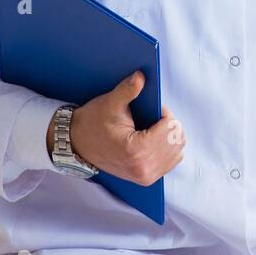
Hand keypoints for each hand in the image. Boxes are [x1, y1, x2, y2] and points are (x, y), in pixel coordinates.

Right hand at [48, 70, 184, 185]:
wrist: (77, 144)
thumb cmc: (93, 123)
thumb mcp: (110, 103)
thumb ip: (128, 90)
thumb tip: (141, 76)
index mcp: (136, 151)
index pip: (171, 127)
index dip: (163, 113)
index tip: (151, 109)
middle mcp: (144, 168)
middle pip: (177, 138)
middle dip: (168, 124)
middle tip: (150, 118)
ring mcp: (146, 176)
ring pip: (178, 148)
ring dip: (169, 135)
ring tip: (151, 129)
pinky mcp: (147, 179)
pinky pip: (173, 159)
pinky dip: (168, 147)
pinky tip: (153, 139)